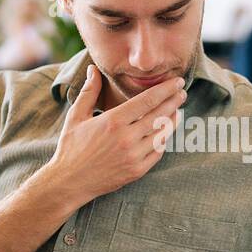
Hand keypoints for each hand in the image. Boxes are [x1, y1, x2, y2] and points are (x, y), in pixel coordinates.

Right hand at [45, 65, 185, 205]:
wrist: (69, 182)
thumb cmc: (71, 147)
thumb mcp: (76, 116)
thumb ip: (89, 91)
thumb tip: (93, 69)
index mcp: (113, 121)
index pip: (147, 100)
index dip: (165, 90)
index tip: (176, 82)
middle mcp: (126, 138)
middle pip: (159, 115)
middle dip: (174, 101)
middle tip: (182, 92)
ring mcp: (134, 156)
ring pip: (162, 134)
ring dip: (172, 120)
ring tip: (177, 110)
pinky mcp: (137, 171)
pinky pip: (158, 152)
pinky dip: (164, 140)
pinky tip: (166, 132)